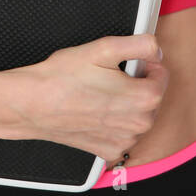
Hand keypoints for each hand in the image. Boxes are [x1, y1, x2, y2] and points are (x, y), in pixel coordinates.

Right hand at [9, 35, 168, 162]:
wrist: (33, 105)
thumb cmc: (63, 78)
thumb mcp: (104, 48)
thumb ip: (140, 44)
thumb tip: (156, 48)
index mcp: (144, 98)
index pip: (162, 76)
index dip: (146, 63)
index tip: (128, 62)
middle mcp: (138, 124)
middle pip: (151, 97)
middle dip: (136, 84)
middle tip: (108, 76)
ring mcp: (124, 140)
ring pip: (137, 116)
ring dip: (125, 103)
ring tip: (98, 93)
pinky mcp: (109, 150)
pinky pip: (122, 133)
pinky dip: (113, 122)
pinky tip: (94, 111)